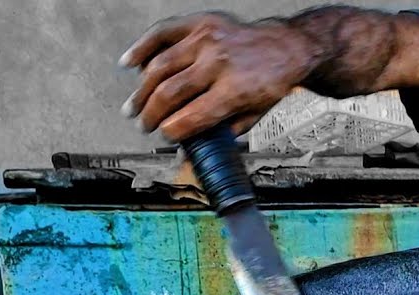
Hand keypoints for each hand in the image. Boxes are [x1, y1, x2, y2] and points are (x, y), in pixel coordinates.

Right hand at [119, 12, 309, 141]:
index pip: (192, 116)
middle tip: (144, 125)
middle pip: (170, 93)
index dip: (172, 131)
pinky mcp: (201, 24)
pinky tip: (130, 63)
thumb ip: (225, 131)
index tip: (164, 136)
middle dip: (151, 114)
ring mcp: (207, 40)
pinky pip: (163, 33)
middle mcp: (218, 63)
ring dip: (142, 90)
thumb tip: (196, 146)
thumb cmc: (273, 81)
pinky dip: (142, 47)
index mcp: (235, 90)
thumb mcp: (256, 115)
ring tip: (134, 106)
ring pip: (160, 66)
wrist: (288, 47)